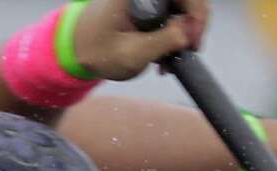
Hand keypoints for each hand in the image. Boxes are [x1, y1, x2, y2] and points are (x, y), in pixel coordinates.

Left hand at [68, 0, 208, 82]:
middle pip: (187, 0)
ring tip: (172, 58)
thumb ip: (164, 41)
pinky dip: (177, 34)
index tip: (194, 40)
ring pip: (183, 7)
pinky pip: (174, 14)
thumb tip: (190, 32)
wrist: (79, 49)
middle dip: (193, 26)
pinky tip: (167, 53)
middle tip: (189, 50)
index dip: (196, 14)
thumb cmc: (97, 50)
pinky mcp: (149, 4)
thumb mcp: (132, 52)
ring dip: (185, 33)